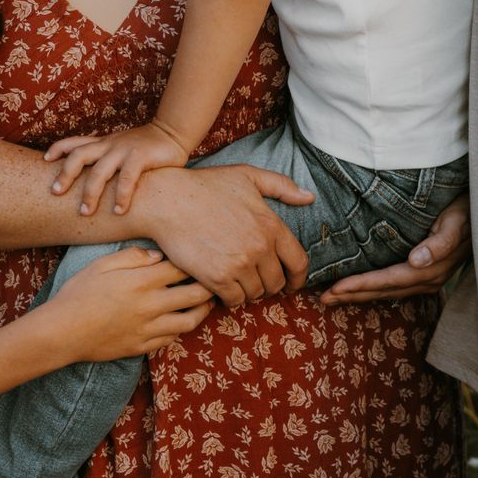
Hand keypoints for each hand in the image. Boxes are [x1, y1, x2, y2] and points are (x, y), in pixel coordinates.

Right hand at [41, 248, 215, 360]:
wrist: (62, 332)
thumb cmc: (78, 293)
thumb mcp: (101, 265)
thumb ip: (132, 256)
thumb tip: (158, 255)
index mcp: (142, 281)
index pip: (182, 268)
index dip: (195, 262)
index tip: (201, 258)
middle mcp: (151, 305)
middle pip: (195, 294)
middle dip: (210, 286)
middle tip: (216, 280)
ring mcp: (149, 328)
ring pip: (190, 321)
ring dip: (203, 311)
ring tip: (206, 303)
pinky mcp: (143, 346)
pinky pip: (172, 338)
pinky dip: (181, 329)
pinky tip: (181, 321)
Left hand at [44, 122, 191, 215]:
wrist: (173, 132)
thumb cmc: (145, 146)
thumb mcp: (121, 148)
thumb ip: (107, 159)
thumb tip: (89, 178)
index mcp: (103, 143)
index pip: (74, 142)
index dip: (58, 149)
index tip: (46, 160)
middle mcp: (109, 145)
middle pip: (78, 156)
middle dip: (65, 174)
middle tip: (55, 193)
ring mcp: (124, 150)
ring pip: (99, 171)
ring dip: (90, 193)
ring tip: (85, 212)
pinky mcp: (140, 157)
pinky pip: (127, 178)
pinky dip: (121, 196)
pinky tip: (118, 211)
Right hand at [138, 163, 311, 308]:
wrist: (167, 201)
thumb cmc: (205, 186)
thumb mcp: (247, 176)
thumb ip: (281, 186)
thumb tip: (309, 197)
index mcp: (271, 225)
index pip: (299, 263)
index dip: (297, 278)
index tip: (291, 284)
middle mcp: (260, 247)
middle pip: (276, 283)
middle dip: (268, 285)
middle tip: (255, 281)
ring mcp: (239, 264)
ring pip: (255, 293)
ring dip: (248, 291)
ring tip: (236, 281)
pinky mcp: (218, 278)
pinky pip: (234, 300)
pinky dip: (230, 298)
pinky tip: (222, 286)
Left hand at [318, 195, 470, 305]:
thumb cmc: (469, 211)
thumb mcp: (457, 221)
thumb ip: (439, 242)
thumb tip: (416, 261)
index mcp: (431, 269)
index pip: (387, 281)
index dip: (360, 286)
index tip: (334, 288)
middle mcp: (428, 279)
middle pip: (383, 290)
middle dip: (353, 294)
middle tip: (323, 298)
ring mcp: (428, 279)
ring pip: (387, 291)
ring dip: (361, 293)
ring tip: (334, 296)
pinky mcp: (427, 273)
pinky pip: (396, 285)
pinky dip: (375, 288)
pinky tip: (361, 287)